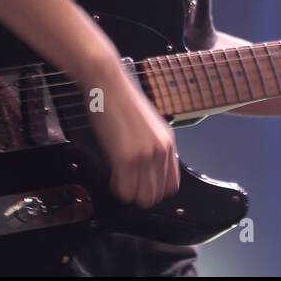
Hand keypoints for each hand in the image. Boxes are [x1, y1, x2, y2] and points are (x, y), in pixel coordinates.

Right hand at [86, 60, 179, 207]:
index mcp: (168, 143)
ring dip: (129, 192)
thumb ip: (154, 146)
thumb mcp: (149, 125)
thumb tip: (151, 167)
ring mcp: (145, 156)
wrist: (108, 84)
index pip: (172, 185)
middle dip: (140, 193)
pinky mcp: (126, 158)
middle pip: (156, 194)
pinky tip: (113, 175)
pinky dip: (117, 188)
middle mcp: (161, 151)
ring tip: (119, 178)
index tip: (143, 185)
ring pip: (142, 197)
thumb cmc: (122, 101)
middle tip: (128, 183)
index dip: (155, 188)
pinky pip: (125, 190)